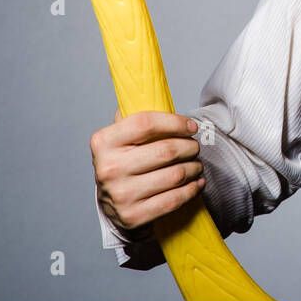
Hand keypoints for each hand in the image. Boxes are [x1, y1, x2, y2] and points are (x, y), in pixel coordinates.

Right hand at [91, 109, 204, 235]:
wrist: (111, 205)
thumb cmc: (124, 162)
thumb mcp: (121, 138)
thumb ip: (134, 116)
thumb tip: (149, 85)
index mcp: (103, 142)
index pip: (146, 122)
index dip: (175, 122)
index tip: (191, 126)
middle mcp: (108, 168)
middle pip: (166, 150)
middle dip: (189, 147)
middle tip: (196, 147)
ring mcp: (120, 194)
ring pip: (175, 175)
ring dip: (194, 168)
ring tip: (197, 165)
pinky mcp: (133, 216)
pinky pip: (174, 199)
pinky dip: (192, 190)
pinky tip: (197, 183)